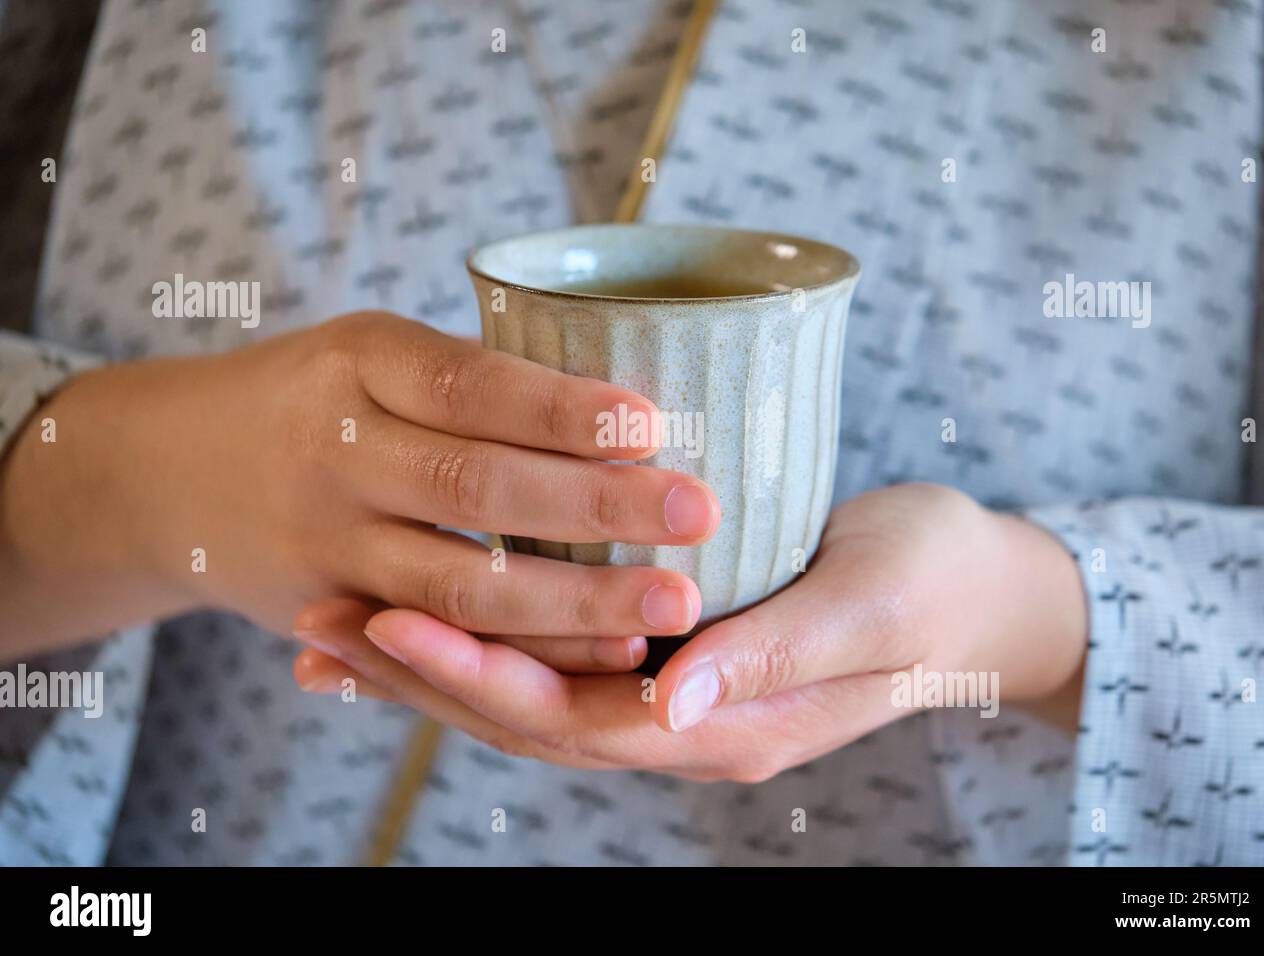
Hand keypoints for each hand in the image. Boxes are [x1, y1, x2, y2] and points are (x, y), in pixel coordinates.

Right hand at [0, 311, 718, 663]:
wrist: (170, 471)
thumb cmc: (314, 398)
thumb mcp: (373, 354)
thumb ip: (476, 381)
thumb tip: (632, 405)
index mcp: (359, 361)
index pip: (469, 384)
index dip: (560, 408)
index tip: (653, 422)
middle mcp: (336, 450)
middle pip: (475, 485)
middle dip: (596, 505)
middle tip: (698, 515)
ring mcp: (326, 541)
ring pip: (459, 584)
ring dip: (576, 600)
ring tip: (674, 602)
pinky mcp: (326, 612)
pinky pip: (438, 640)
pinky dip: (524, 651)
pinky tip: (604, 655)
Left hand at [289, 483, 1088, 781]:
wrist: (979, 589)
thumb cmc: (932, 583)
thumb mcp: (872, 607)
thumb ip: (778, 651)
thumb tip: (676, 692)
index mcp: (725, 725)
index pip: (573, 717)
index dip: (477, 675)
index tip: (391, 617)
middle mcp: (682, 722)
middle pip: (526, 717)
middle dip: (423, 676)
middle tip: (321, 623)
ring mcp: (673, 692)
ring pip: (529, 693)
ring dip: (434, 661)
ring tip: (336, 626)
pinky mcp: (671, 649)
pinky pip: (559, 656)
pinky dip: (486, 637)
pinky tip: (426, 608)